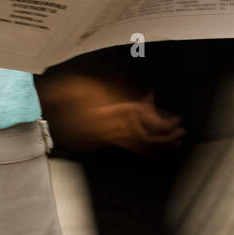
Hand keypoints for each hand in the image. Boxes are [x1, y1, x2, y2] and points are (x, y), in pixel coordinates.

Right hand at [40, 77, 184, 155]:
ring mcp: (108, 134)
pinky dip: (145, 149)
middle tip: (180, 130)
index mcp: (111, 111)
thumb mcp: (99, 85)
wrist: (53, 104)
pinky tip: (154, 147)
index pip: (142, 122)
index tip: (173, 118)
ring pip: (138, 145)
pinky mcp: (105, 138)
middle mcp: (111, 126)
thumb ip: (124, 95)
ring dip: (159, 144)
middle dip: (165, 135)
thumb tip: (150, 98)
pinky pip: (129, 147)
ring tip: (175, 141)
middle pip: (144, 136)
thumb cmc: (75, 90)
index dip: (161, 122)